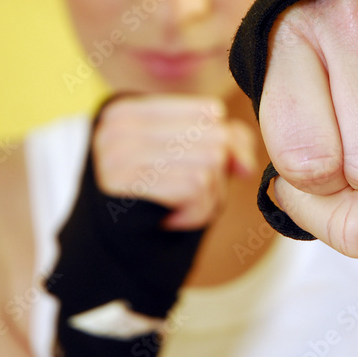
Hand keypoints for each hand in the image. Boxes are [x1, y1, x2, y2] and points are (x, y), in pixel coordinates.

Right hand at [93, 94, 257, 229]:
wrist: (112, 249)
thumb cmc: (156, 196)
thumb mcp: (189, 158)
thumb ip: (227, 141)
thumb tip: (245, 166)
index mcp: (129, 108)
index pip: (209, 113)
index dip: (219, 147)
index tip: (191, 170)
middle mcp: (119, 125)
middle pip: (213, 139)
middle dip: (215, 178)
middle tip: (186, 197)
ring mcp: (118, 153)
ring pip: (209, 165)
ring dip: (207, 200)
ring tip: (179, 209)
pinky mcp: (127, 185)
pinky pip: (196, 190)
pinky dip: (196, 213)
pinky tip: (172, 220)